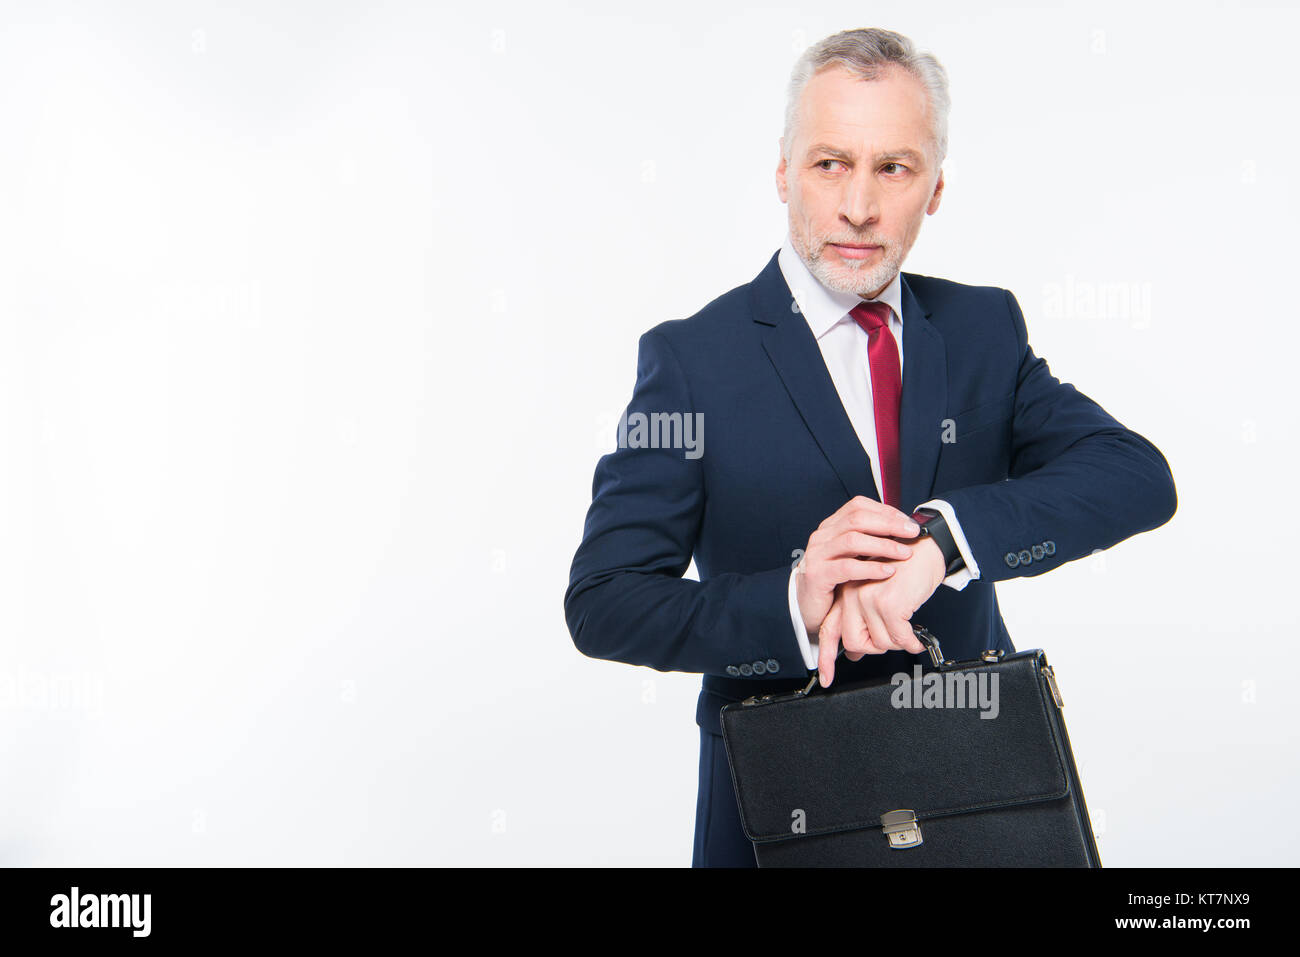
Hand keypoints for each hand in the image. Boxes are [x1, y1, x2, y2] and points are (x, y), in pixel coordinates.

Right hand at [796, 496, 919, 636]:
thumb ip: (869, 541)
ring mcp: (816, 554)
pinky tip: (888, 571)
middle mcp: (821, 536)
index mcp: (830, 526)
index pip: (858, 506)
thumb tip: (902, 529)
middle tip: (912, 533)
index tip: (908, 522)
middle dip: (889, 524)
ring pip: (852, 540)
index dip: (885, 511)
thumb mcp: (852, 556)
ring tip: (905, 553)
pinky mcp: (816, 575)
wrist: (807, 608)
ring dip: (884, 545)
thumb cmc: (835, 582)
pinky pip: (847, 567)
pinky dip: (871, 568)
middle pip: (857, 519)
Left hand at [816, 535, 946, 686]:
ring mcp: (868, 598)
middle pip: (855, 642)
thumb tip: (853, 653)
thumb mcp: (878, 594)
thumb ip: (863, 620)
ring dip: (899, 642)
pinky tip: (916, 639)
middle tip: (893, 640)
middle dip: (877, 648)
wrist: (926, 546)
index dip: (827, 657)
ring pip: (881, 643)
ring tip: (908, 631)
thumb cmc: (906, 569)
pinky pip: (900, 638)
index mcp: (846, 593)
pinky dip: (911, 643)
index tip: (827, 678)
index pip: (829, 630)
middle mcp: (852, 595)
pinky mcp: (888, 603)